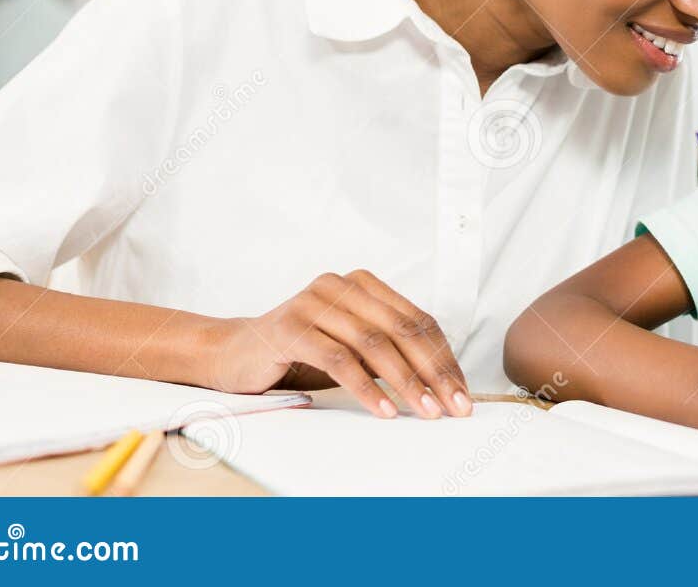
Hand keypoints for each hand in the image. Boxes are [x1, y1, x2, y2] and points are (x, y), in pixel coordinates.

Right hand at [203, 270, 470, 419]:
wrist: (235, 354)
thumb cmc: (302, 353)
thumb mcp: (353, 349)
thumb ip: (390, 353)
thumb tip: (443, 384)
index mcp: (364, 285)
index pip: (418, 320)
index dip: (444, 358)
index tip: (462, 392)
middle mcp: (342, 285)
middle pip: (403, 330)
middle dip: (434, 372)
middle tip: (455, 406)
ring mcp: (314, 303)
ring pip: (374, 343)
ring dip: (406, 382)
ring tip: (426, 411)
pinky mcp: (291, 327)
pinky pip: (339, 360)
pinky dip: (366, 388)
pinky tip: (384, 410)